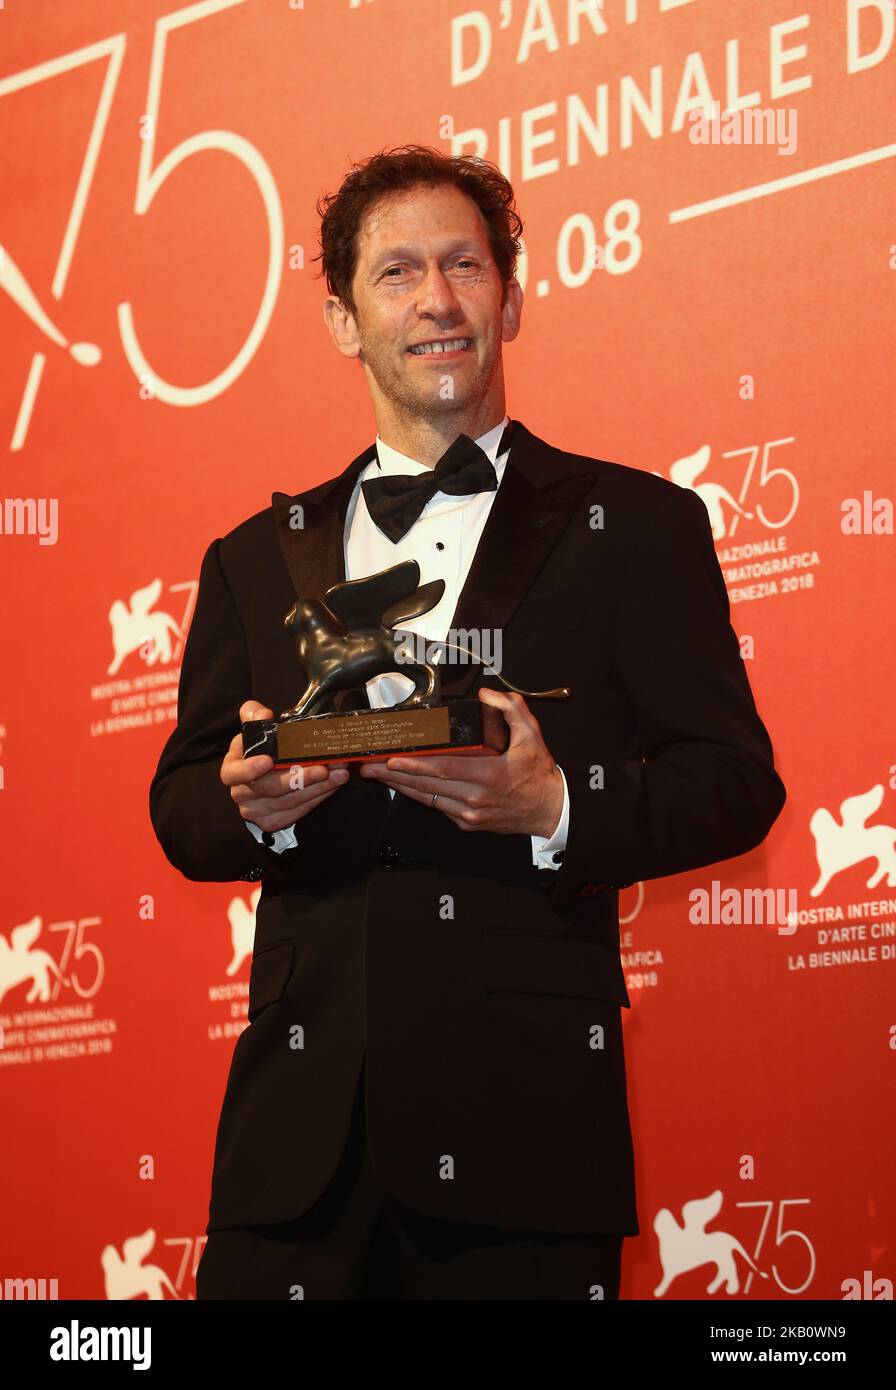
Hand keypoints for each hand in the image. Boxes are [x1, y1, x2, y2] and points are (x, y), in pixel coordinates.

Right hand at [221, 701, 349, 833]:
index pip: (234, 773)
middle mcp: (241, 793)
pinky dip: (318, 797)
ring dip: (318, 787)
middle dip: (301, 777)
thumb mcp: (254, 731)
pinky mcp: (273, 822)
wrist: (265, 777)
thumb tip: (263, 714)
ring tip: (338, 773)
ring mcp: (256, 811)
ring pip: (290, 801)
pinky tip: (332, 785)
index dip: (249, 768)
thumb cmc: (260, 752)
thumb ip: (254, 716)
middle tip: (324, 767)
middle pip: (271, 788)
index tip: (268, 761)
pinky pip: (298, 812)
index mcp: (232, 770)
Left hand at [359, 688, 563, 836]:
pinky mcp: (467, 822)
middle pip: (427, 785)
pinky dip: (419, 795)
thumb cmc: (539, 775)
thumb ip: (512, 710)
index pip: (444, 769)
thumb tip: (488, 694)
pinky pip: (438, 806)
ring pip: (428, 798)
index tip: (392, 759)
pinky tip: (404, 785)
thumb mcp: (532, 736)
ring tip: (378, 775)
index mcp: (489, 775)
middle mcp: (475, 797)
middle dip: (394, 775)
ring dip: (400, 786)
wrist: (550, 810)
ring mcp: (469, 813)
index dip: (415, 765)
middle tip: (369, 767)